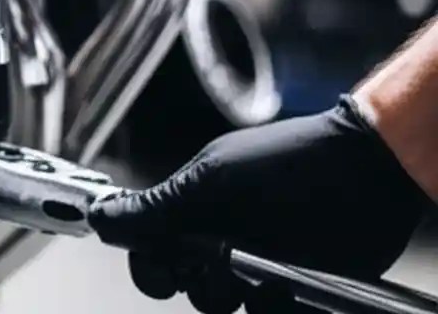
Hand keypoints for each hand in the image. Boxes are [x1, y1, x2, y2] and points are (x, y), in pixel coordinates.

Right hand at [89, 98, 427, 312]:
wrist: (365, 172)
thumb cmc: (287, 164)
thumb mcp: (210, 182)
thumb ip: (156, 207)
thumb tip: (99, 216)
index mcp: (195, 213)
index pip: (153, 251)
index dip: (151, 265)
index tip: (166, 266)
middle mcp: (222, 242)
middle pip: (186, 285)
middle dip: (199, 283)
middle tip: (220, 262)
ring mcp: (260, 267)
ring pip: (226, 305)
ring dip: (238, 295)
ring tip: (265, 272)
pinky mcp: (294, 289)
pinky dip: (274, 307)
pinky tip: (285, 286)